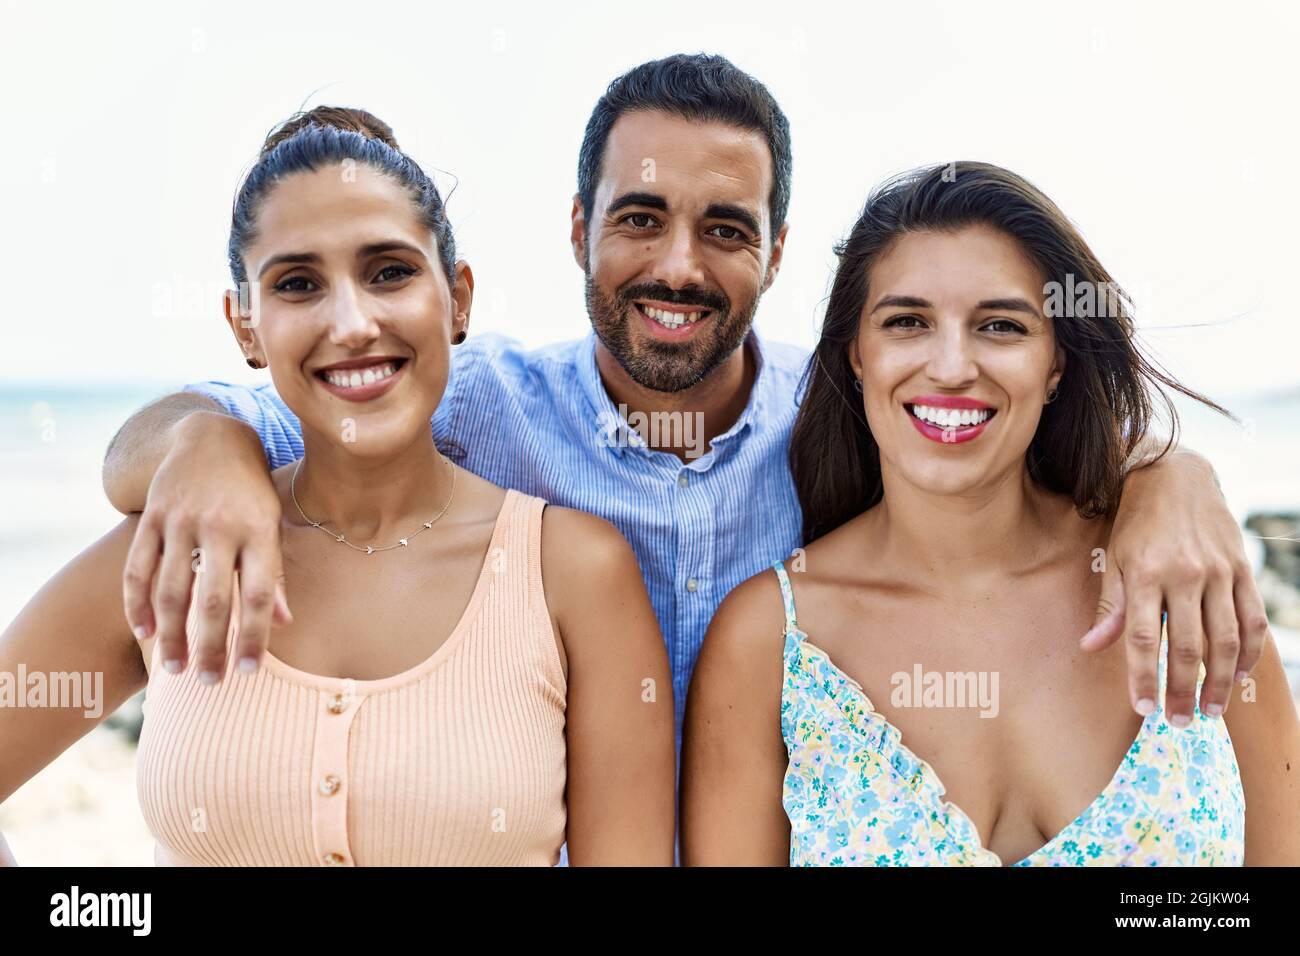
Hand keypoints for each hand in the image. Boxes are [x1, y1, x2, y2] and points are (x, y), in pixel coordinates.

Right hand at [122, 411, 290, 680]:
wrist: (212, 436)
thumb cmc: (252, 490)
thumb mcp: (273, 523)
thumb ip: (275, 572)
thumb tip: (283, 622)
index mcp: (259, 530)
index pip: (258, 594)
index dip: (253, 635)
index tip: (249, 671)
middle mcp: (220, 526)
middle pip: (213, 599)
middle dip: (210, 646)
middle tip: (208, 682)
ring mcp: (181, 521)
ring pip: (172, 589)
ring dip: (171, 635)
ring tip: (174, 669)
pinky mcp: (152, 517)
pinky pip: (138, 568)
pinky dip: (137, 603)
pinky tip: (143, 632)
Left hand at [1080, 450, 1268, 725]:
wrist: (1175, 474)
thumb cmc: (1135, 520)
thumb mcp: (1113, 557)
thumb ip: (1109, 606)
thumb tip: (1091, 647)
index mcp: (1145, 573)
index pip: (1141, 637)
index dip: (1141, 676)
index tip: (1143, 709)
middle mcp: (1185, 574)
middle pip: (1186, 646)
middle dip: (1182, 690)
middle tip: (1178, 723)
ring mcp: (1218, 572)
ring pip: (1225, 639)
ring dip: (1218, 681)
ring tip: (1208, 711)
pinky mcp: (1241, 569)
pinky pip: (1252, 619)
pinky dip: (1249, 653)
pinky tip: (1237, 677)